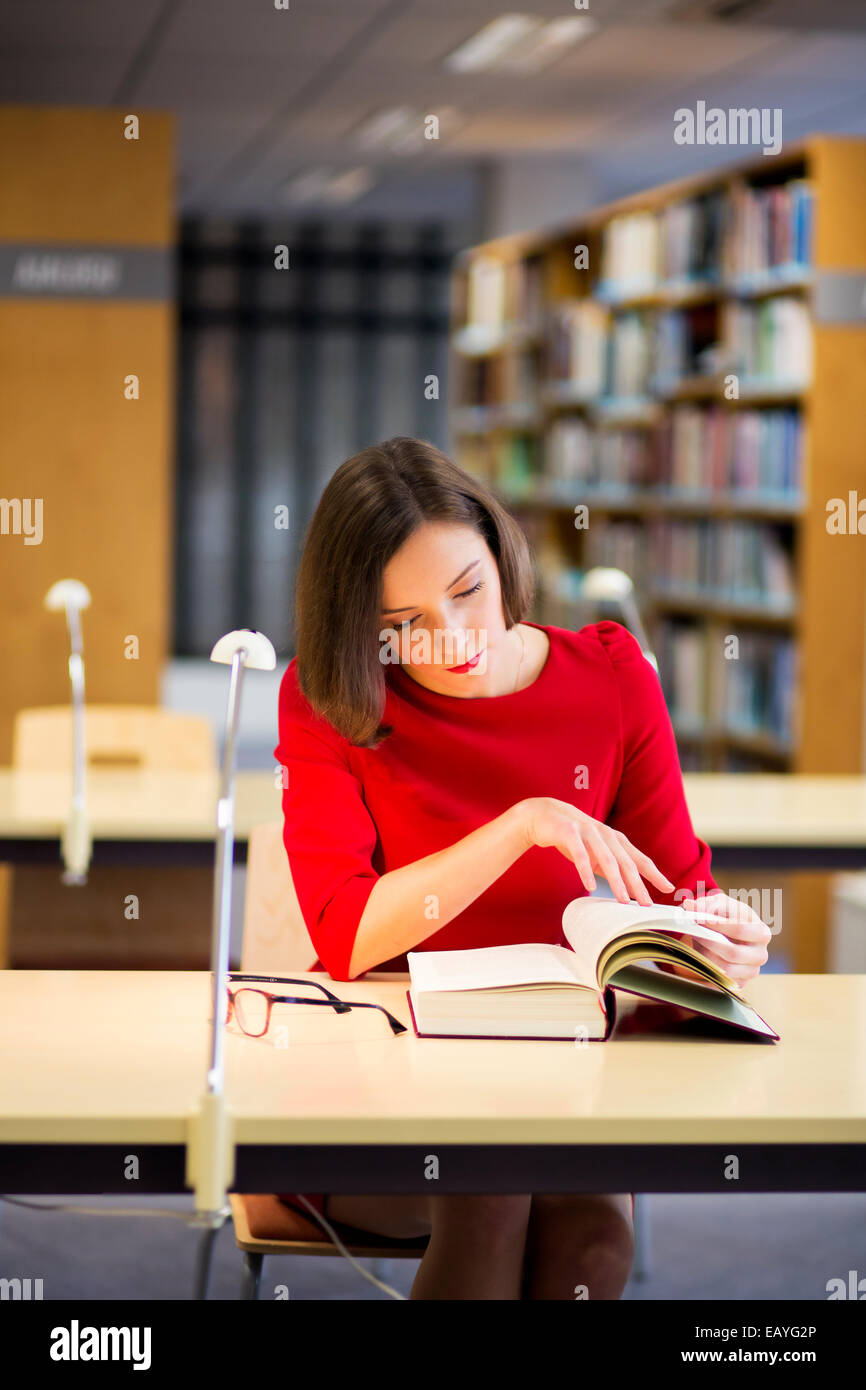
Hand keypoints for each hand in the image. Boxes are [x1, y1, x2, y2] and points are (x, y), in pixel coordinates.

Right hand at [517, 797, 674, 906]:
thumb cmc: (572, 836)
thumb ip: (609, 867)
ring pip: (607, 859)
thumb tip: (628, 890)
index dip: (654, 874)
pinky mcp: (569, 832)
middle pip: (626, 862)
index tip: (669, 888)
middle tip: (647, 903)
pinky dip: (586, 871)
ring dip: (617, 881)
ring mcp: (588, 831)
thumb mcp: (594, 852)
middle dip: (638, 884)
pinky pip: (580, 854)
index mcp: (615, 840)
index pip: (639, 859)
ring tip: (624, 900)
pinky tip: (590, 887)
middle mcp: (605, 834)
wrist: (542, 815)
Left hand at [675, 890, 770, 987]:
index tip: (698, 917)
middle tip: (692, 931)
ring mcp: (751, 971)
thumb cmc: (727, 918)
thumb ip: (706, 903)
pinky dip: (706, 971)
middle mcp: (761, 954)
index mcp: (761, 932)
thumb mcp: (720, 905)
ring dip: (706, 955)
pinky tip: (697, 958)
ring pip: (726, 968)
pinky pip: (720, 981)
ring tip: (695, 943)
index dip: (717, 924)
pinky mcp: (740, 984)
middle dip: (709, 941)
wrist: (728, 936)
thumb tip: (690, 906)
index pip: (740, 929)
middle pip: (734, 953)